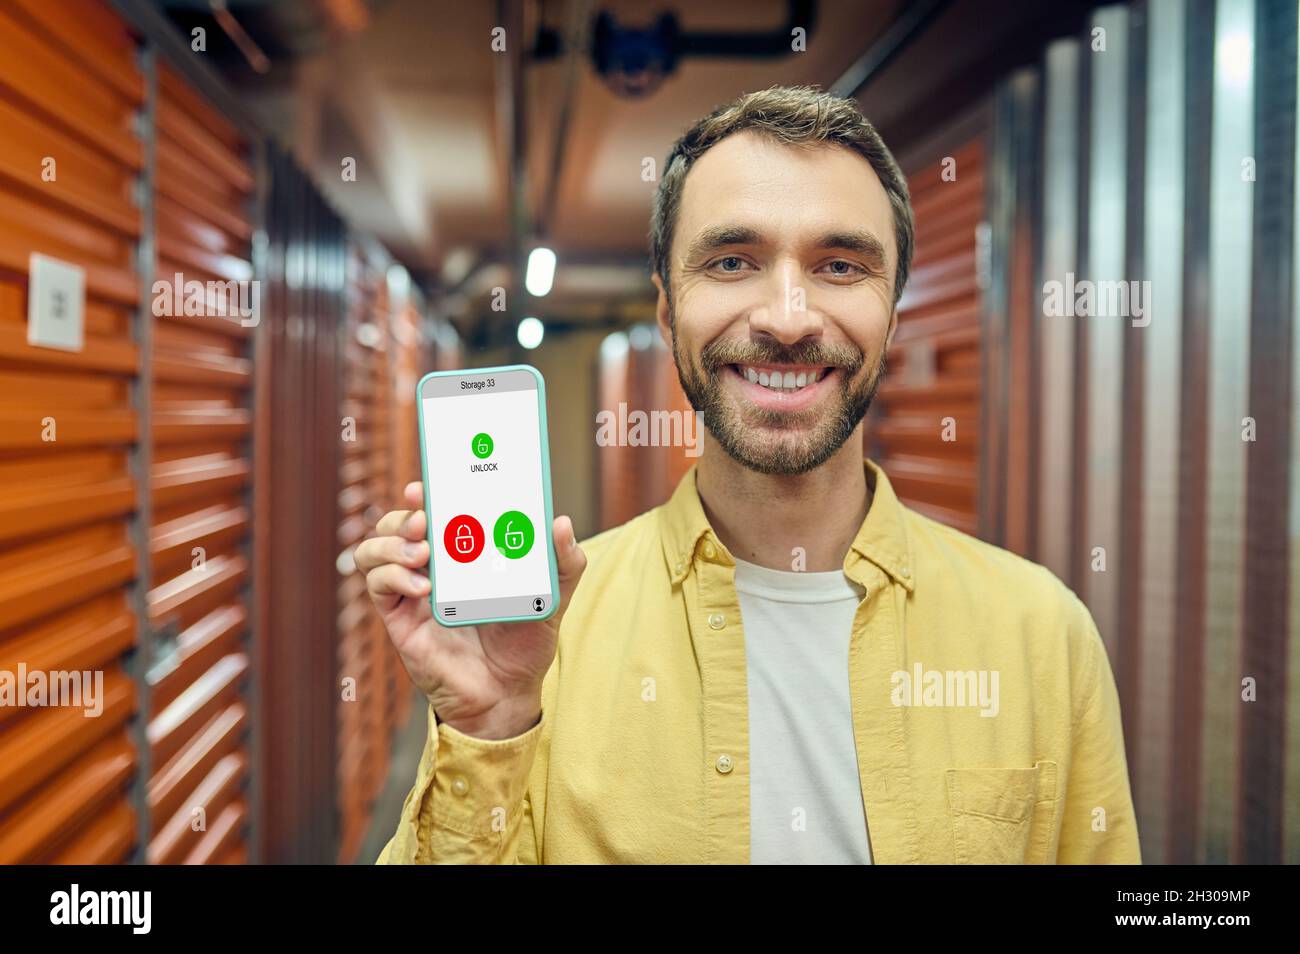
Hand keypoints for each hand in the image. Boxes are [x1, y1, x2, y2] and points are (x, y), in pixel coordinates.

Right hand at [354, 481, 586, 738]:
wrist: (507, 695)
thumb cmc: (526, 642)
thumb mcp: (553, 597)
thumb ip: (564, 562)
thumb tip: (560, 522)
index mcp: (464, 552)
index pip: (436, 509)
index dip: (426, 491)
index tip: (430, 482)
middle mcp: (434, 566)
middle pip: (398, 523)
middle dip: (406, 513)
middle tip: (426, 516)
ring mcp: (413, 591)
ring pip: (375, 548)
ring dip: (392, 541)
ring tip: (424, 550)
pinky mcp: (400, 618)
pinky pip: (378, 585)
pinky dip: (392, 575)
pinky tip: (422, 584)